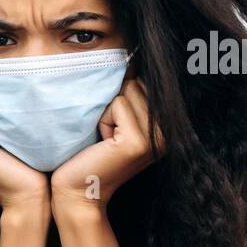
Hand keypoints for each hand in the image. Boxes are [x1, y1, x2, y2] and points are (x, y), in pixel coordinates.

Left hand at [50, 79, 160, 222]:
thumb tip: (131, 55)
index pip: (144, 82)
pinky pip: (116, 105)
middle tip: (108, 135)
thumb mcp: (116, 121)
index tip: (115, 127)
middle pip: (135, 84)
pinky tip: (102, 143)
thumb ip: (129, 96)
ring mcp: (157, 138)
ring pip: (126, 91)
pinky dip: (102, 120)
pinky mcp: (138, 142)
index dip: (121, 97)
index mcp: (166, 126)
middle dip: (113, 104)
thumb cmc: (89, 153)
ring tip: (105, 139)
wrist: (79, 191)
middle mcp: (168, 132)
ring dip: (107, 112)